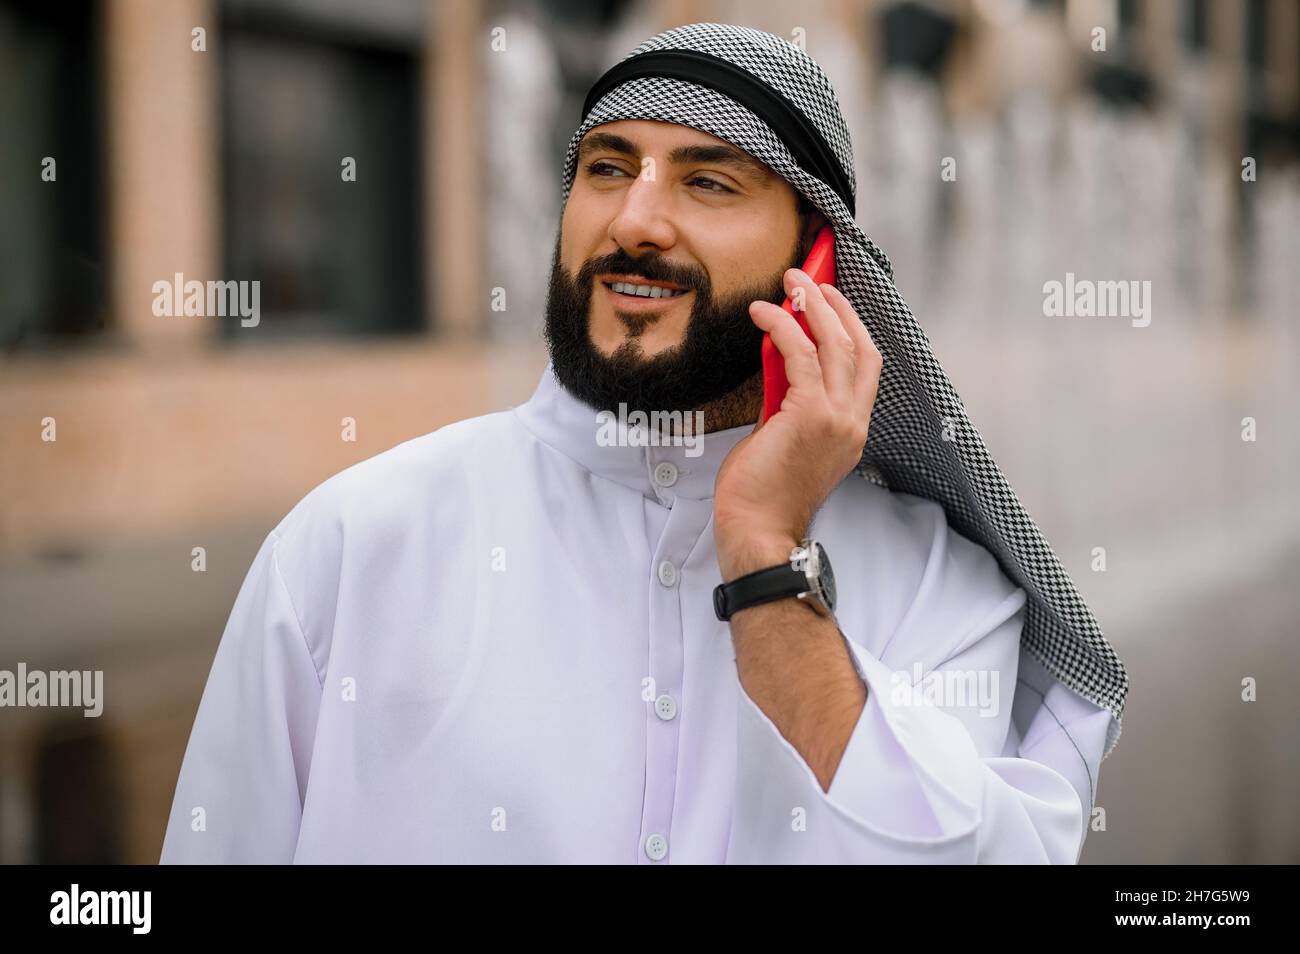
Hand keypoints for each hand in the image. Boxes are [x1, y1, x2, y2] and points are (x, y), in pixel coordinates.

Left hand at [713, 267, 881, 580]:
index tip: (830, 300)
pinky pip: (798, 353)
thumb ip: (788, 400)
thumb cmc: (763, 494)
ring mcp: (837, 418)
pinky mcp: (811, 415)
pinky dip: (782, 326)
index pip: (865, 366)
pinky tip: (762, 313)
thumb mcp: (783, 438)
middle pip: (859, 345)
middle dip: (835, 305)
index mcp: (852, 430)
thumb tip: (780, 358)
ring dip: (812, 305)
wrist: (758, 532)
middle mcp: (853, 422)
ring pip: (836, 343)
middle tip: (808, 278)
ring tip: (791, 282)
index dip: (851, 326)